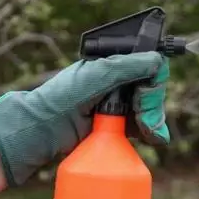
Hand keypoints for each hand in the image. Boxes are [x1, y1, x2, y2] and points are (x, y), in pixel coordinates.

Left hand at [0, 52, 170, 185]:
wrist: (43, 131)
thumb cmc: (62, 99)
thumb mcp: (95, 77)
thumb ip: (126, 67)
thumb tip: (156, 60)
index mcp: (114, 65)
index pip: (149, 68)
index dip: (153, 84)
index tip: (145, 99)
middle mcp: (118, 83)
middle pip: (152, 90)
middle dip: (153, 107)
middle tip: (146, 124)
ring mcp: (119, 105)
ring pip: (150, 109)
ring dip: (154, 121)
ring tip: (150, 135)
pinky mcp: (118, 126)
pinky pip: (143, 126)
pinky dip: (151, 131)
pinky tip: (151, 137)